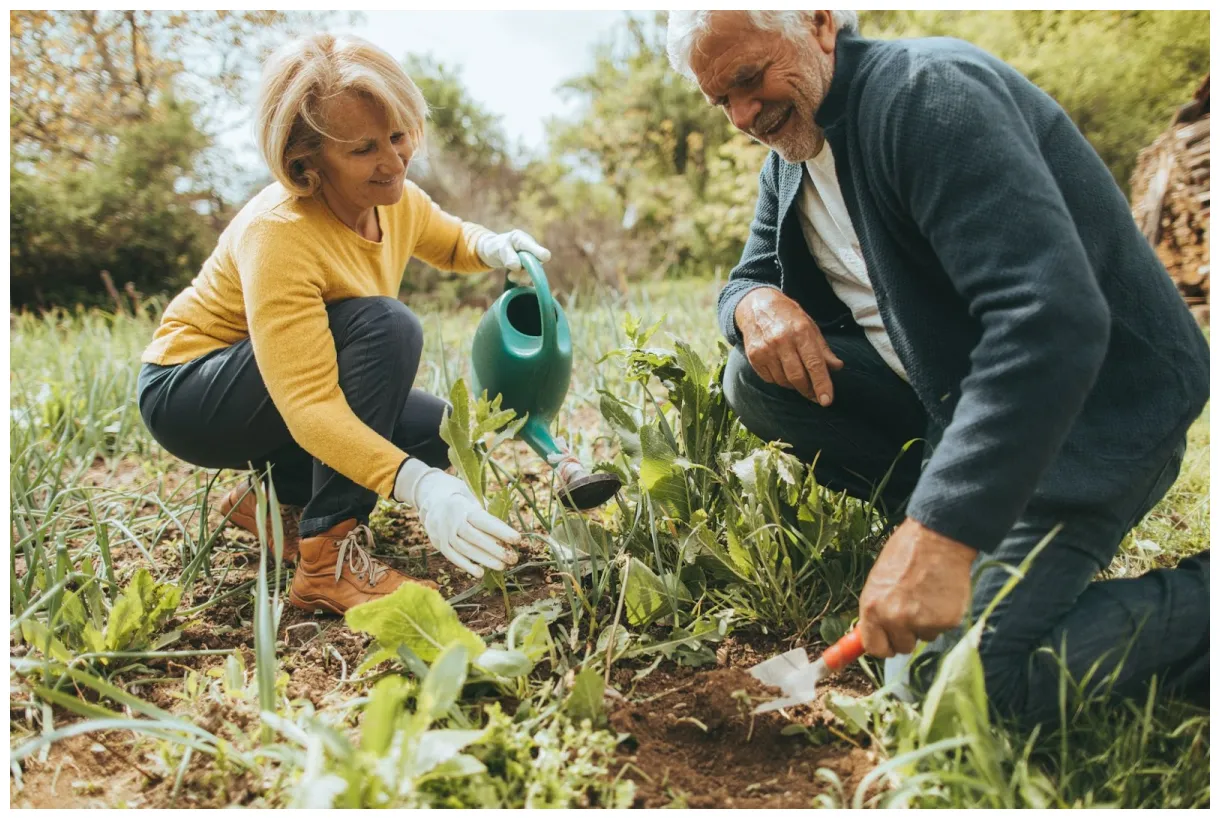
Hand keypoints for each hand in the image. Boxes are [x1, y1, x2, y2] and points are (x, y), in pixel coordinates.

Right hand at [394, 460, 520, 578]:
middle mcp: (452, 520)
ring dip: (484, 560)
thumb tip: (508, 530)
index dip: (501, 531)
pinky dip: (466, 566)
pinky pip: (452, 557)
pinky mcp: (439, 543)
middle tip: (514, 558)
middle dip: (495, 549)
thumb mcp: (474, 498)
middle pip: (474, 537)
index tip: (518, 539)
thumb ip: (488, 512)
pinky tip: (480, 573)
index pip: (484, 521)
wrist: (432, 499)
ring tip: (502, 567)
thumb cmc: (462, 500)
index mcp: (463, 507)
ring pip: (464, 549)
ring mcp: (444, 533)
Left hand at [476, 229, 551, 270]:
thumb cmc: (496, 246)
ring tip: (510, 276)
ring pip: (533, 271)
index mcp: (522, 239)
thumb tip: (517, 267)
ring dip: (521, 277)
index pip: (534, 246)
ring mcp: (532, 257)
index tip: (544, 258)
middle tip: (511, 276)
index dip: (540, 253)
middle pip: (537, 262)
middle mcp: (531, 248)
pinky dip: (520, 279)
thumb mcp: (498, 249)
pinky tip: (511, 276)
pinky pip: (528, 276)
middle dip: (526, 271)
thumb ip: (508, 256)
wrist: (493, 251)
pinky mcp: (530, 267)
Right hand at [734, 288, 844, 405]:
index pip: (814, 364)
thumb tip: (837, 367)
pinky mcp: (753, 356)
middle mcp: (782, 341)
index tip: (827, 401)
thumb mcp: (810, 326)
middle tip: (815, 395)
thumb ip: (823, 349)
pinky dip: (779, 380)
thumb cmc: (788, 316)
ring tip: (798, 377)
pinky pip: (770, 379)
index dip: (822, 384)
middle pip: (798, 377)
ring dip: (794, 385)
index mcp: (800, 332)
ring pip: (783, 381)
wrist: (756, 305)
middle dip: (808, 390)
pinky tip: (782, 370)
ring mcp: (765, 350)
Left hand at [858, 518, 976, 656]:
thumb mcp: (878, 580)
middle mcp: (894, 619)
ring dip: (927, 623)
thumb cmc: (906, 553)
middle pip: (901, 648)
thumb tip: (871, 633)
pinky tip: (941, 594)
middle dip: (907, 634)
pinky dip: (943, 616)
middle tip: (913, 610)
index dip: (884, 645)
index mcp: (872, 608)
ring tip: (927, 595)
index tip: (889, 643)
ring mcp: (921, 622)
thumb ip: (876, 609)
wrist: (938, 539)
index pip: (875, 648)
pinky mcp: (946, 621)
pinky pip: (943, 629)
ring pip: (924, 637)